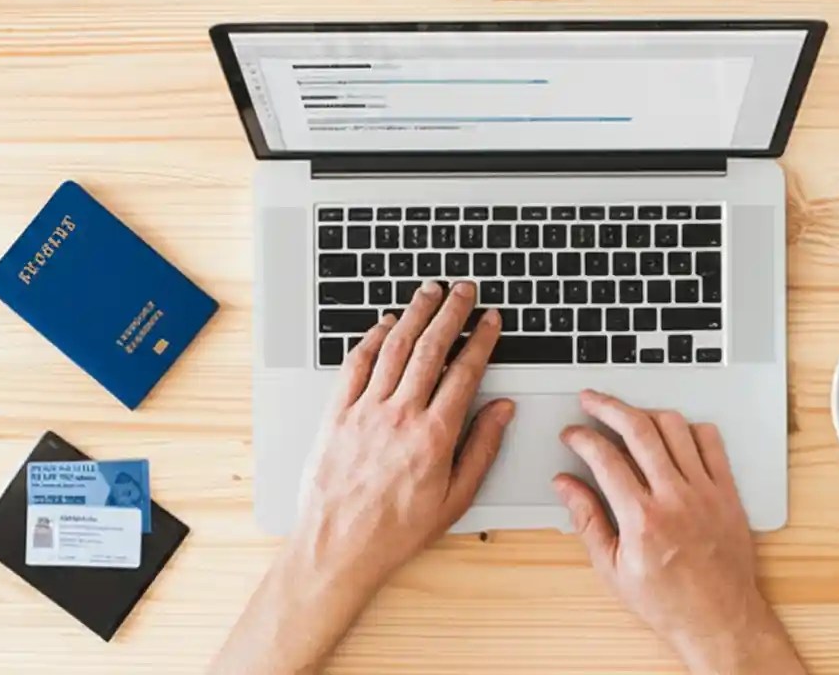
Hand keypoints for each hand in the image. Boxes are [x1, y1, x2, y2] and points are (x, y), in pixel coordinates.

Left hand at [292, 279, 513, 589]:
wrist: (338, 547)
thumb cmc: (395, 531)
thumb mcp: (456, 498)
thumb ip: (482, 448)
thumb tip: (502, 410)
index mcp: (434, 435)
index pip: (466, 371)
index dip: (482, 339)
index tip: (490, 320)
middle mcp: (400, 415)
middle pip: (431, 348)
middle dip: (451, 312)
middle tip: (464, 290)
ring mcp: (365, 410)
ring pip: (395, 347)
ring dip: (415, 313)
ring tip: (429, 292)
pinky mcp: (337, 414)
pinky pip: (356, 364)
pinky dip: (373, 338)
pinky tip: (386, 324)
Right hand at [553, 390, 803, 674]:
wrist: (719, 620)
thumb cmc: (667, 601)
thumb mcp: (612, 568)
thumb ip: (587, 520)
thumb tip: (566, 486)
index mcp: (642, 518)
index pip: (604, 458)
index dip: (581, 438)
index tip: (572, 434)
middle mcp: (675, 498)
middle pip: (638, 429)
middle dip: (608, 406)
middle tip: (592, 400)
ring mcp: (705, 492)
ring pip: (674, 427)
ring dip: (646, 413)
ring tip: (629, 415)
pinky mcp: (727, 492)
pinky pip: (711, 442)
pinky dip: (689, 428)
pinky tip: (673, 433)